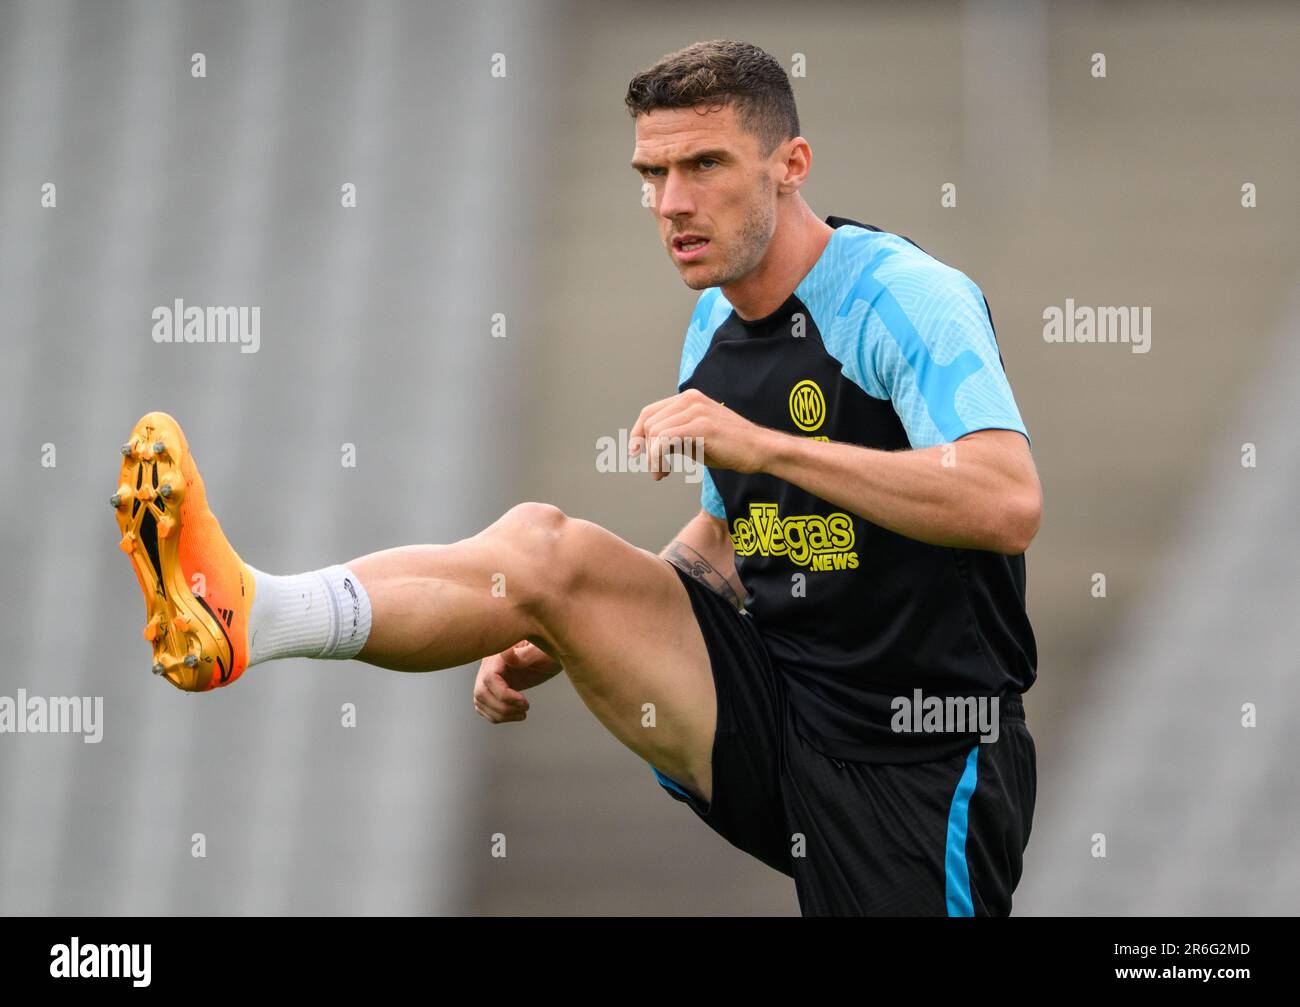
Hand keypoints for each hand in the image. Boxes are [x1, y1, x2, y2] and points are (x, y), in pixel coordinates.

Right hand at [473, 640, 562, 723]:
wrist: (548, 656)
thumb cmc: (548, 652)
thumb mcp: (541, 653)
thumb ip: (525, 654)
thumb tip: (507, 654)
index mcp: (498, 654)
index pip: (489, 678)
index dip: (504, 695)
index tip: (524, 701)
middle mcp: (489, 665)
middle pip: (481, 693)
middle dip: (503, 707)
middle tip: (525, 708)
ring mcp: (489, 677)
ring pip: (480, 702)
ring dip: (500, 714)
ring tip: (522, 713)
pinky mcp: (493, 688)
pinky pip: (484, 706)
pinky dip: (498, 716)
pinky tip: (515, 714)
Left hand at [628, 388, 770, 480]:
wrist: (760, 450)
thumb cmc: (731, 448)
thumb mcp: (696, 439)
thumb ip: (674, 436)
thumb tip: (649, 446)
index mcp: (689, 399)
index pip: (650, 413)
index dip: (637, 434)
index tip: (635, 454)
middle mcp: (690, 399)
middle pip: (648, 423)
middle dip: (646, 450)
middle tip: (657, 472)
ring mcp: (696, 410)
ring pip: (654, 432)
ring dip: (652, 458)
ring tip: (662, 473)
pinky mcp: (701, 426)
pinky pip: (665, 439)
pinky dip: (658, 457)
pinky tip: (665, 471)